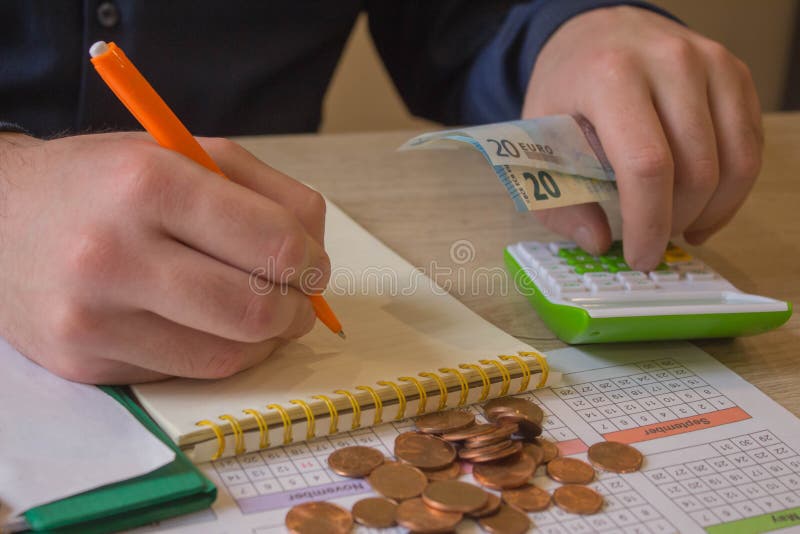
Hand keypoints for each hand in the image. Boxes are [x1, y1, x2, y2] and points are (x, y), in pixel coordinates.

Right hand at [0, 132, 328, 382]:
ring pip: (228, 356)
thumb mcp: (187, 154)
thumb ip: (269, 192)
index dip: (311, 261)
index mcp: (149, 185)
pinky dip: (216, 353)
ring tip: (257, 310)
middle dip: (297, 309)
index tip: (312, 264)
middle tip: (296, 297)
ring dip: (264, 340)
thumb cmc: (106, 183)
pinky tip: (206, 325)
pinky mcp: (84, 363)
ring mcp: (93, 317)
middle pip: (256, 311)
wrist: (0, 220)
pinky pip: (186, 373)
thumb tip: (317, 253)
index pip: (274, 244)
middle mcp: (114, 253)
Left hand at [523, 6, 762, 269]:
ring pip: (734, 161)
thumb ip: (559, 197)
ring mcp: (710, 63)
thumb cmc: (567, 89)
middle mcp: (668, 62)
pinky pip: (750, 146)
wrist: (596, 31)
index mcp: (610, 77)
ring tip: (678, 228)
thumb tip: (598, 242)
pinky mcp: (734, 73)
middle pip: (696, 169)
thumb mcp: (540, 138)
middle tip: (651, 243)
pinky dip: (732, 189)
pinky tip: (704, 207)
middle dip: (675, 221)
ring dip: (709, 211)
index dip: (649, 221)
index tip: (640, 256)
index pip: (647, 164)